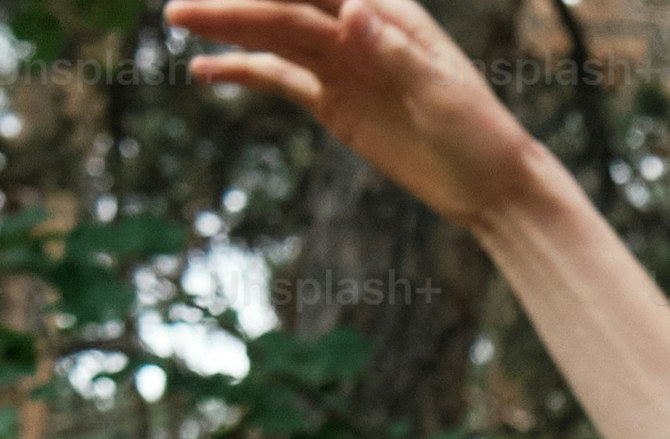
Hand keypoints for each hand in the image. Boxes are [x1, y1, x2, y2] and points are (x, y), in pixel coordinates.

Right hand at [174, 0, 562, 234]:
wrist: (490, 188)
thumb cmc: (480, 133)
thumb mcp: (442, 93)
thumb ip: (396, 53)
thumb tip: (353, 8)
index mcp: (388, 15)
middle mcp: (358, 31)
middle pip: (285, 8)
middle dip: (234, 5)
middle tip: (180, 8)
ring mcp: (342, 65)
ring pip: (274, 36)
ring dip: (228, 28)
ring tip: (179, 20)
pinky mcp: (333, 102)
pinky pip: (280, 79)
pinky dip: (242, 72)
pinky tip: (205, 71)